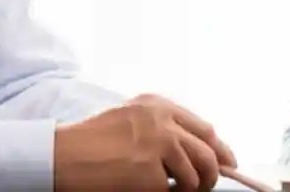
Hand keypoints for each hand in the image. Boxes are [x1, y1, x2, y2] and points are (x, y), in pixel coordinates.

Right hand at [53, 94, 235, 191]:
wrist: (62, 156)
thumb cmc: (90, 141)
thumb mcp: (129, 118)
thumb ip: (162, 127)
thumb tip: (196, 151)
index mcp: (158, 105)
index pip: (204, 129)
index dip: (220, 149)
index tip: (227, 163)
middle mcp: (163, 122)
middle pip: (208, 152)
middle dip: (211, 174)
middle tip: (202, 187)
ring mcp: (158, 147)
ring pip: (196, 176)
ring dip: (187, 189)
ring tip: (166, 190)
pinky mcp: (151, 175)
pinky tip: (144, 190)